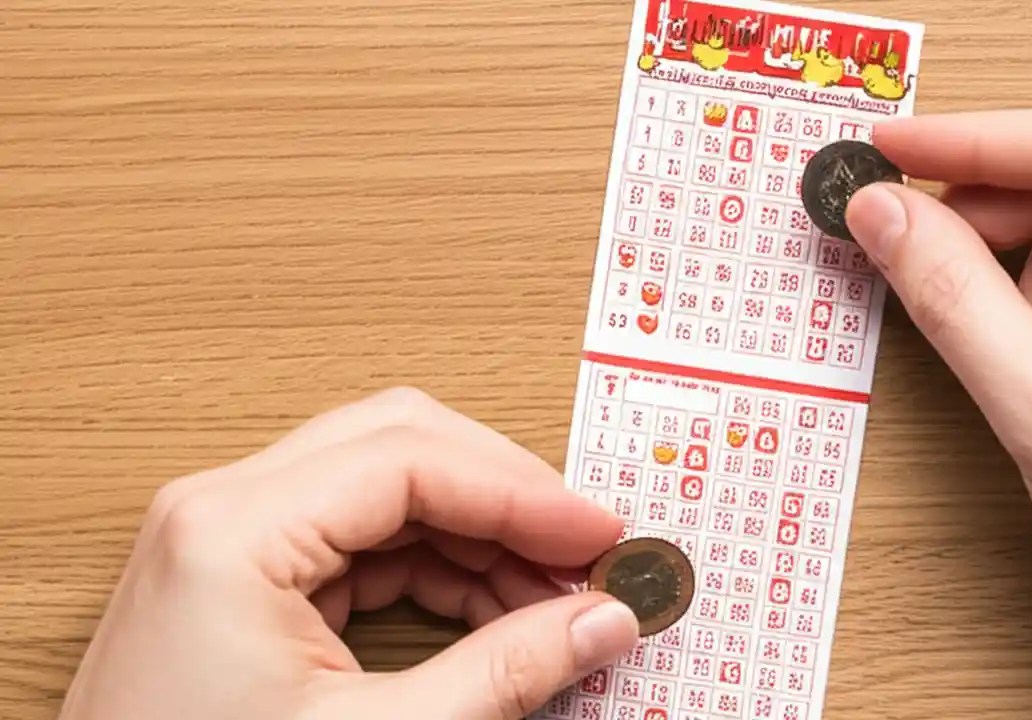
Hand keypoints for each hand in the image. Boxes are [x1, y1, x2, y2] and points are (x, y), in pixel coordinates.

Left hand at [57, 388, 638, 719]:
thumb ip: (503, 673)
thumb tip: (599, 622)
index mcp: (233, 531)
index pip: (411, 459)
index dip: (521, 492)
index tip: (596, 533)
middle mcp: (223, 512)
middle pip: (402, 447)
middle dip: (505, 499)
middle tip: (582, 553)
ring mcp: (230, 539)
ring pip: (389, 490)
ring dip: (480, 536)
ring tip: (551, 595)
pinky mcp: (245, 577)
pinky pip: (364, 541)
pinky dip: (439, 569)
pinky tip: (495, 611)